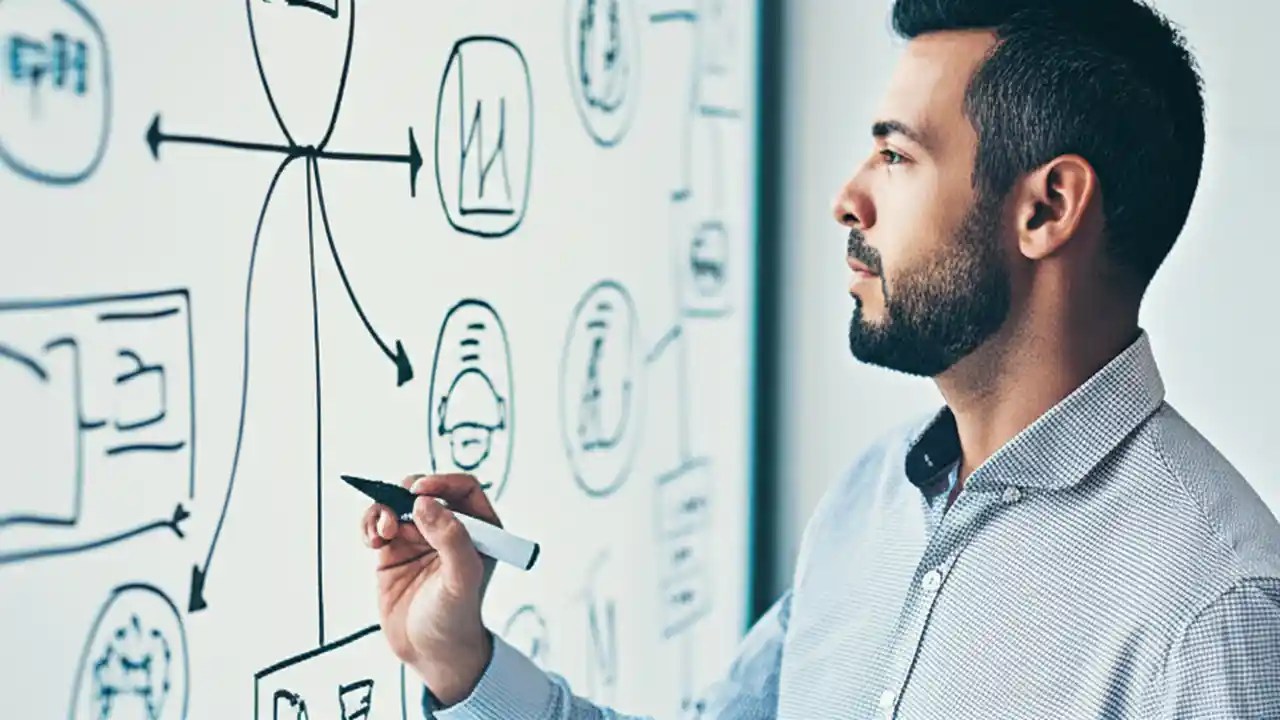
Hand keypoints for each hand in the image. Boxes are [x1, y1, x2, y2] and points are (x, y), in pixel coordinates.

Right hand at [361, 473, 500, 705]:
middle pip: (426, 491)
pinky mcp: (394, 550)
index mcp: (479, 530)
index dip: (442, 482)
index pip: (463, 489)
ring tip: (381, 533)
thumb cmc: (456, 619)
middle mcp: (449, 529)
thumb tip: (425, 503)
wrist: (430, 654)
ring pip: (398, 503)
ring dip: (384, 509)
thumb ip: (451, 540)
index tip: (419, 490)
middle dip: (406, 494)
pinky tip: (372, 540)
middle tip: (394, 508)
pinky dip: (370, 524)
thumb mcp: (461, 580)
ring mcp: (420, 538)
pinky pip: (378, 523)